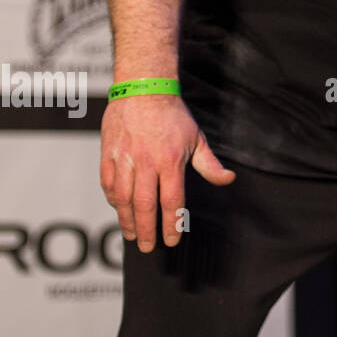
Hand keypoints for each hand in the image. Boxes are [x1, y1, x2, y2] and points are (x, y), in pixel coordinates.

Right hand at [100, 91, 234, 252]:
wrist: (144, 90)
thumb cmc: (174, 115)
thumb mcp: (197, 138)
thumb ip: (210, 164)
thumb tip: (228, 179)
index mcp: (170, 161)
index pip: (171, 201)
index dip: (172, 223)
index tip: (172, 239)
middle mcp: (146, 162)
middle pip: (145, 205)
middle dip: (147, 230)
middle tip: (148, 247)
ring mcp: (125, 159)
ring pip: (123, 199)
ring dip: (127, 220)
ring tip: (132, 235)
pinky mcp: (108, 155)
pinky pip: (109, 184)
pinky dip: (113, 201)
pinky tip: (120, 210)